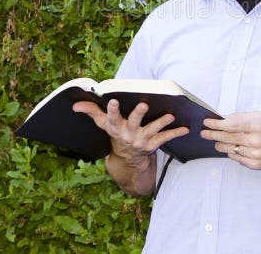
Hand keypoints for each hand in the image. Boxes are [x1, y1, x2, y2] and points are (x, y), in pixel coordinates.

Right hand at [72, 99, 188, 162]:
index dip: (112, 110)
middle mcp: (128, 134)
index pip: (111, 117)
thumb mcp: (103, 124)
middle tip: (144, 105)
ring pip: (152, 130)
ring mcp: (141, 140)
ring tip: (170, 116)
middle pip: (133, 122)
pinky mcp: (153, 145)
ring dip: (161, 123)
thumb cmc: (116, 134)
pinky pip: (165, 138)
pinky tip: (185, 129)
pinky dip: (175, 133)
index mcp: (116, 127)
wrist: (127, 158)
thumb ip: (91, 112)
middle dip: (138, 114)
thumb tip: (75, 104)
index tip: (113, 101)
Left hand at [201, 112, 260, 169]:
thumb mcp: (259, 116)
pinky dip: (231, 152)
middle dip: (212, 134)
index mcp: (256, 125)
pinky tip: (229, 148)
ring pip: (229, 149)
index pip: (230, 124)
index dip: (216, 124)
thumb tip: (223, 119)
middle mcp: (255, 140)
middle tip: (204, 132)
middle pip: (227, 137)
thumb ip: (240, 117)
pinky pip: (236, 158)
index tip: (207, 122)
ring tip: (215, 140)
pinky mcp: (255, 164)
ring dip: (220, 144)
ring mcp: (255, 154)